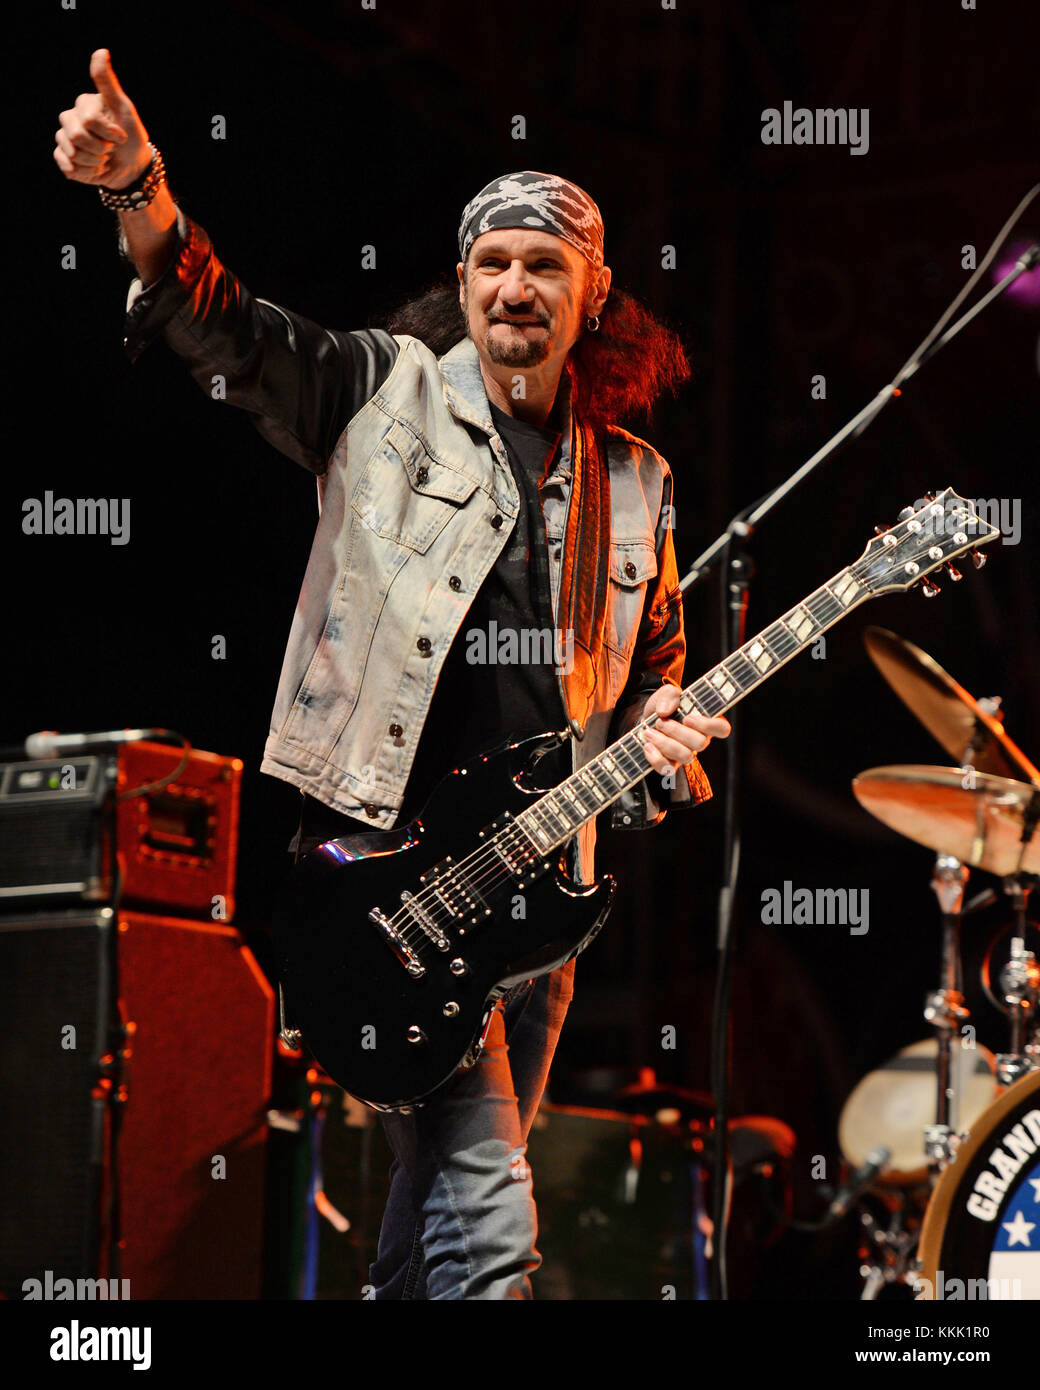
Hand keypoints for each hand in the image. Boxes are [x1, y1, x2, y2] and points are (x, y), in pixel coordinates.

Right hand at [54, 49, 151, 189]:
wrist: (131, 167)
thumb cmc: (130, 136)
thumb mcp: (124, 108)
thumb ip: (108, 83)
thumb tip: (101, 50)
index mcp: (84, 104)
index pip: (90, 120)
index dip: (110, 133)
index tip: (121, 136)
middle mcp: (70, 118)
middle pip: (77, 136)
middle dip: (100, 148)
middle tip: (110, 148)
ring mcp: (65, 138)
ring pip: (73, 152)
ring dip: (95, 161)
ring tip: (103, 157)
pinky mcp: (63, 158)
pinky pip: (67, 165)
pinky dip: (85, 171)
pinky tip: (94, 168)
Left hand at [639, 684, 730, 776]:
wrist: (645, 719)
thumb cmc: (663, 706)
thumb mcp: (666, 692)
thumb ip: (669, 694)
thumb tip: (665, 711)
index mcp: (705, 721)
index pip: (722, 729)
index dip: (709, 726)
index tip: (688, 718)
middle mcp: (699, 740)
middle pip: (700, 743)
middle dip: (676, 731)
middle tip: (660, 722)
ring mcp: (686, 754)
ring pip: (685, 756)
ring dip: (664, 743)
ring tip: (649, 732)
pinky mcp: (670, 765)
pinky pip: (667, 769)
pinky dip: (655, 758)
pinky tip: (647, 746)